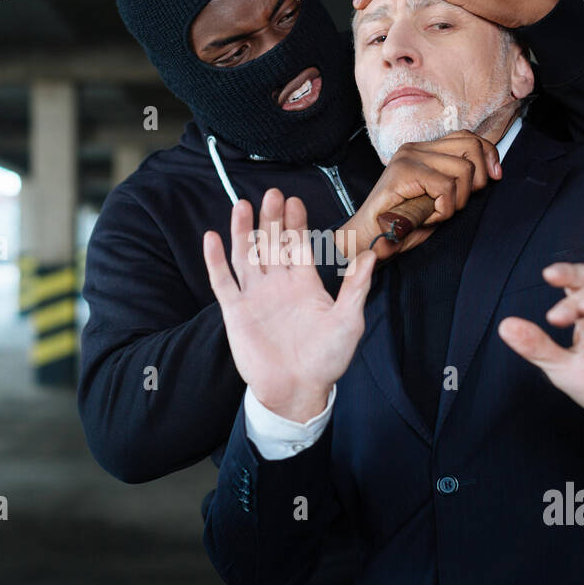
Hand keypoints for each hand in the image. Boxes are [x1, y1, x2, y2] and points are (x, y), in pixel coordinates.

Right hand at [204, 188, 376, 422]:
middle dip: (271, 219)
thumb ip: (356, 287)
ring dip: (243, 231)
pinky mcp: (236, 311)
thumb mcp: (348, 321)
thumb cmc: (327, 359)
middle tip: (271, 194)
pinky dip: (216, 260)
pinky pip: (223, 281)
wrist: (298, 390)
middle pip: (271, 243)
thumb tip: (371, 255)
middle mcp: (278, 284)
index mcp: (304, 283)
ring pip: (246, 255)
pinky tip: (212, 237)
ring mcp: (255, 296)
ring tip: (242, 206)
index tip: (294, 201)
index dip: (295, 223)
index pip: (298, 244)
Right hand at [337, 132, 500, 259]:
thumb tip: (492, 172)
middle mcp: (415, 147)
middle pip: (471, 146)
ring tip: (437, 212)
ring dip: (457, 201)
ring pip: (463, 170)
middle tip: (458, 203)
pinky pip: (446, 187)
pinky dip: (445, 209)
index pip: (468, 137)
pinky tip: (429, 216)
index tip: (495, 177)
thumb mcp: (439, 199)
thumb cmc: (402, 224)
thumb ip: (459, 181)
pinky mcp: (404, 172)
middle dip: (477, 179)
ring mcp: (408, 157)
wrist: (369, 239)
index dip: (489, 155)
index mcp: (423, 149)